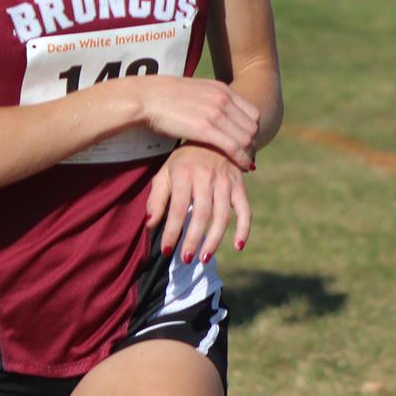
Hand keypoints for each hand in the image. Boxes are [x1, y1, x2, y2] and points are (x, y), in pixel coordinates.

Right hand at [135, 75, 259, 169]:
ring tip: (243, 161)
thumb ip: (208, 98)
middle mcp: (222, 99)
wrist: (145, 97)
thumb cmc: (162, 96)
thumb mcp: (193, 90)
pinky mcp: (205, 128)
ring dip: (248, 152)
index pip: (252, 113)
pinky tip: (244, 166)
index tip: (246, 141)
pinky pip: (234, 147)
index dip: (252, 130)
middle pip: (252, 127)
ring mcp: (215, 113)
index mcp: (221, 89)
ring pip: (246, 138)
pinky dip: (242, 158)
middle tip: (246, 154)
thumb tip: (213, 108)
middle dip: (252, 143)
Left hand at [145, 142, 251, 262]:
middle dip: (193, 239)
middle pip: (201, 214)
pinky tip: (238, 246)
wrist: (214, 135)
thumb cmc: (184, 160)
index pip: (178, 208)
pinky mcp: (240, 186)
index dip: (172, 230)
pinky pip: (245, 210)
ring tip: (204, 258)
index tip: (166, 249)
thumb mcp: (165, 172)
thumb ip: (156, 197)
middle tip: (185, 259)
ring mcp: (225, 182)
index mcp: (183, 174)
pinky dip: (244, 229)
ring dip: (215, 240)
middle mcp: (206, 178)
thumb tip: (150, 224)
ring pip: (223, 216)